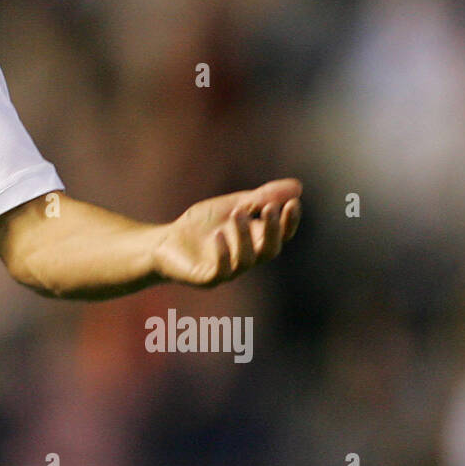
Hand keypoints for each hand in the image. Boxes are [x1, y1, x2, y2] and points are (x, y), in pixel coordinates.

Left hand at [152, 178, 301, 287]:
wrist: (166, 242)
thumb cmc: (202, 225)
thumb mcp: (232, 205)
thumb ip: (260, 197)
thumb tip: (298, 187)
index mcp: (256, 241)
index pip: (281, 235)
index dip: (289, 222)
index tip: (293, 203)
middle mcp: (247, 258)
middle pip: (270, 249)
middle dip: (273, 229)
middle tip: (270, 208)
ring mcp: (228, 270)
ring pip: (246, 259)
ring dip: (244, 236)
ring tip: (236, 213)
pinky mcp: (207, 279)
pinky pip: (221, 271)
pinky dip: (222, 253)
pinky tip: (218, 235)